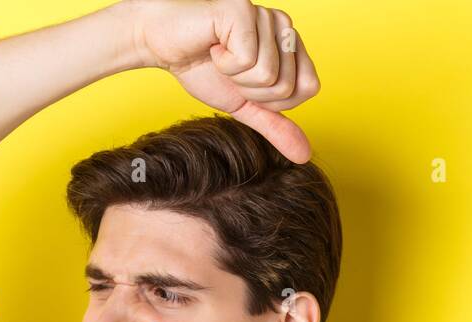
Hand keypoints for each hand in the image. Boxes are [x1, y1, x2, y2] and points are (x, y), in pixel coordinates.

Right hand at [124, 0, 319, 162]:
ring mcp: (266, 16)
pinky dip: (223, 64)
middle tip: (228, 69)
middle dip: (250, 91)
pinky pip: (246, 61)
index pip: (308, 88)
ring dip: (234, 77)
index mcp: (291, 44)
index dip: (272, 99)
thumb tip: (304, 155)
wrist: (163, 45)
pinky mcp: (244, 11)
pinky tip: (213, 45)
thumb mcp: (243, 105)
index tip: (245, 81)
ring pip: (268, 76)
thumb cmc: (202, 67)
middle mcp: (284, 24)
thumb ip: (274, 125)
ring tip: (219, 55)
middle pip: (287, 86)